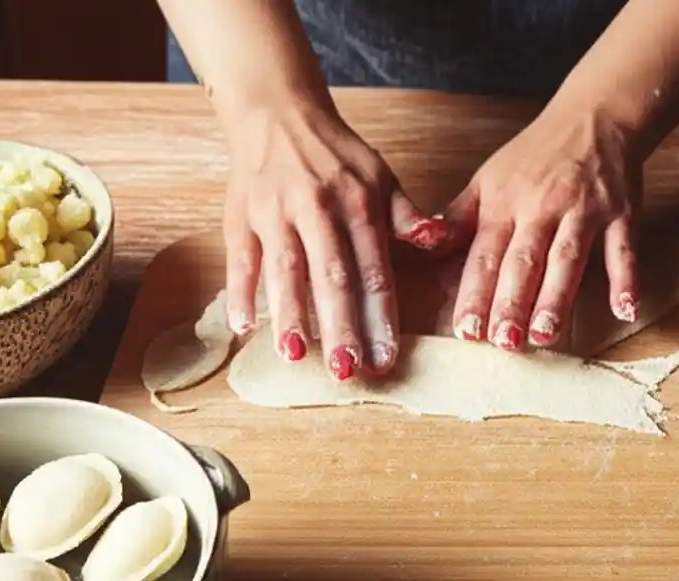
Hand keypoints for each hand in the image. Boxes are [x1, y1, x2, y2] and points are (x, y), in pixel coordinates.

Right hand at [222, 103, 446, 379]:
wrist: (276, 111)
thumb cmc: (335, 153)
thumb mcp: (380, 175)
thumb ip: (407, 215)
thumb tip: (437, 240)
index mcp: (359, 204)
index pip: (374, 270)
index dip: (380, 316)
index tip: (385, 358)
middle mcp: (318, 209)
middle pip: (331, 276)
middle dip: (339, 326)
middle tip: (347, 370)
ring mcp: (276, 212)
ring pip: (285, 269)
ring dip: (290, 314)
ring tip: (296, 356)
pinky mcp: (241, 214)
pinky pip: (241, 257)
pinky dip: (241, 292)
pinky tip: (245, 328)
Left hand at [444, 110, 639, 349]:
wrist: (593, 117)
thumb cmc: (535, 156)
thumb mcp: (487, 179)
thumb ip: (457, 219)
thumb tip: (423, 247)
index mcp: (504, 204)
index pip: (486, 254)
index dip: (475, 292)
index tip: (467, 329)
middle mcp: (542, 207)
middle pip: (525, 260)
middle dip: (513, 301)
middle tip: (503, 342)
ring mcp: (584, 210)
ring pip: (568, 258)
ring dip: (556, 297)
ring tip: (544, 335)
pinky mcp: (621, 213)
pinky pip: (624, 249)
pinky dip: (626, 279)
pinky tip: (624, 310)